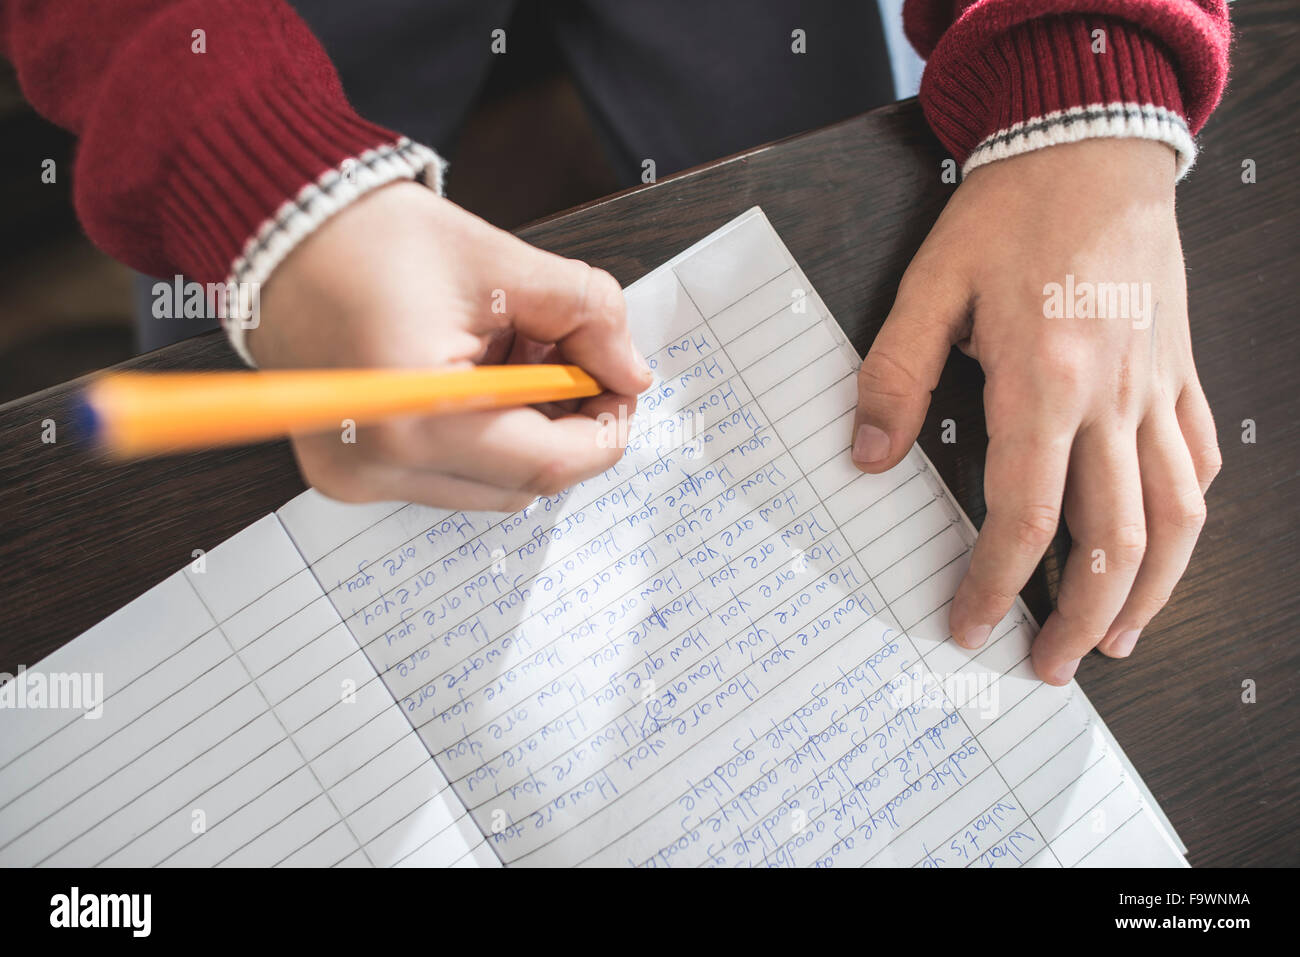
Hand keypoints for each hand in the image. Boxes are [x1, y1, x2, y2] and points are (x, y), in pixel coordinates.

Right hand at [250, 182, 651, 511]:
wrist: (279, 234)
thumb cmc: (371, 240)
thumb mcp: (501, 264)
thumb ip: (587, 316)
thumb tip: (630, 372)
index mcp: (413, 419)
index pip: (547, 463)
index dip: (605, 430)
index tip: (623, 386)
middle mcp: (377, 468)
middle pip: (522, 482)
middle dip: (567, 425)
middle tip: (576, 359)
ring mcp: (359, 478)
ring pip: (491, 483)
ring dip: (525, 429)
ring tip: (513, 353)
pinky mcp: (351, 472)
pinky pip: (448, 474)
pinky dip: (484, 433)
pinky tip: (476, 373)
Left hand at [850, 139, 1221, 684]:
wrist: (1093, 144)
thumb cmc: (1011, 212)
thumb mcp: (930, 286)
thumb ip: (894, 376)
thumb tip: (865, 458)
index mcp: (1043, 383)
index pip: (1023, 518)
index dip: (994, 585)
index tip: (970, 627)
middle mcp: (1112, 399)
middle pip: (1114, 540)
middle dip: (1079, 618)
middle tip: (1047, 665)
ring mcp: (1157, 388)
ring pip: (1177, 516)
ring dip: (1152, 591)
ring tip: (1118, 641)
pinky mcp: (1179, 371)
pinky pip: (1199, 459)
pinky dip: (1187, 514)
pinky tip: (1165, 543)